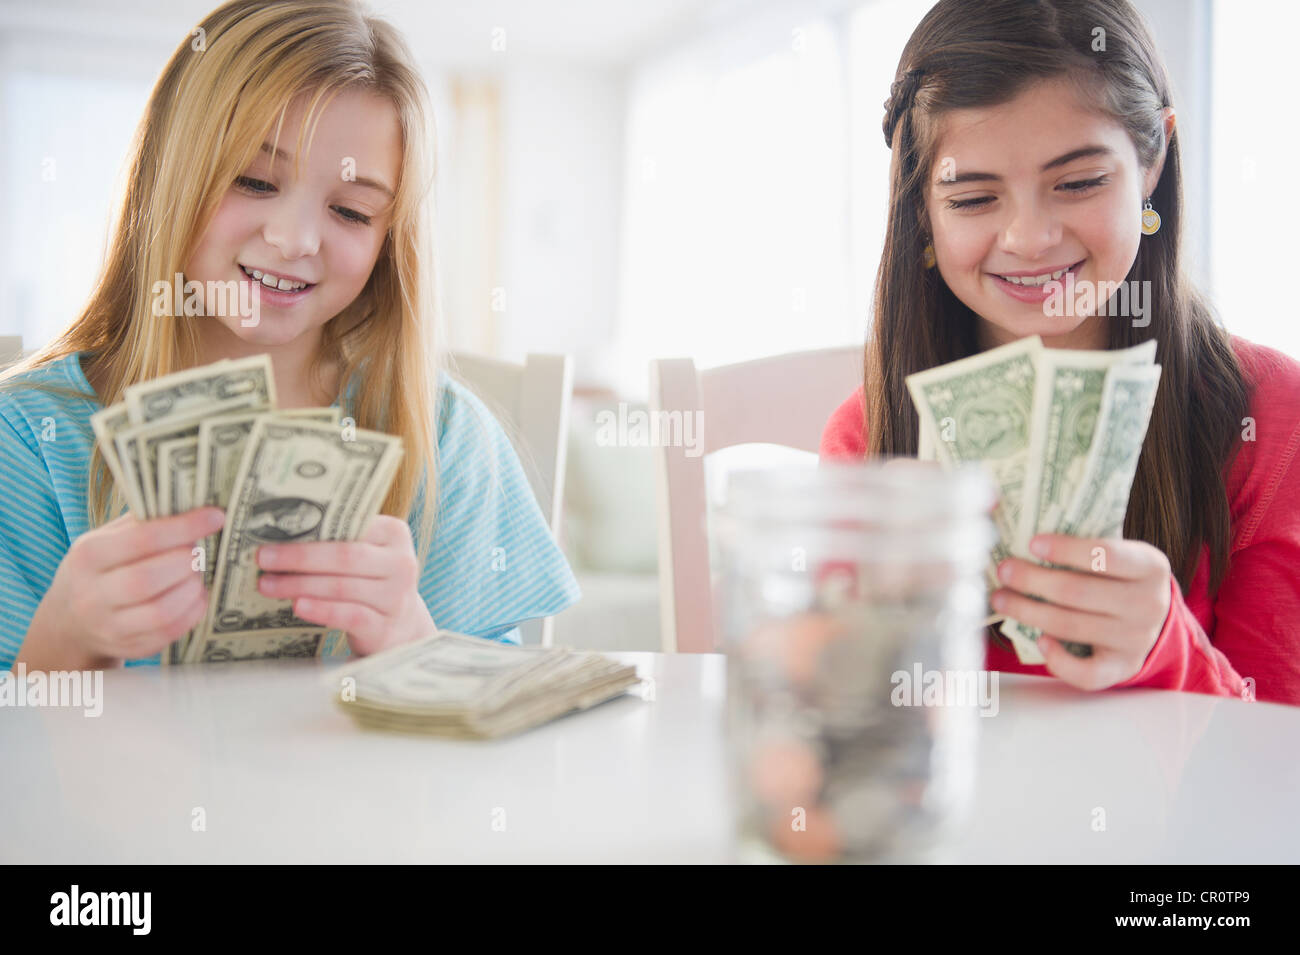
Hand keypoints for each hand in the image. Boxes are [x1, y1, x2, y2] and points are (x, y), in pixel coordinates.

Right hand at [24, 507, 224, 669]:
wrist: (70, 619)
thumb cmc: (101, 568)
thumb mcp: (107, 538)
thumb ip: (144, 522)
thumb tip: (193, 502)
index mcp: (88, 556)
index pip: (142, 539)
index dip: (184, 527)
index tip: (216, 517)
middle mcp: (93, 594)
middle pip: (148, 579)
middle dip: (187, 563)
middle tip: (199, 552)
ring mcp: (109, 626)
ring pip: (161, 611)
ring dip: (192, 589)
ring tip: (197, 575)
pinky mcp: (128, 647)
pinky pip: (169, 632)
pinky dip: (193, 612)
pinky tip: (195, 596)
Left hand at [255, 515, 433, 655]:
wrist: (402, 628)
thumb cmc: (371, 583)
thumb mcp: (366, 556)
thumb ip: (339, 541)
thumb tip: (280, 533)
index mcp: (394, 534)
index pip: (351, 526)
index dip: (310, 529)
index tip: (273, 532)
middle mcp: (402, 563)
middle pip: (345, 556)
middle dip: (299, 557)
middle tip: (263, 558)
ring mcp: (396, 598)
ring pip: (342, 587)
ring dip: (299, 584)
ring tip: (268, 585)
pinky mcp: (386, 628)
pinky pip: (349, 615)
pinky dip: (321, 610)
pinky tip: (297, 606)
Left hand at [991, 534, 1173, 690]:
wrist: (1154, 620)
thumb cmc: (1121, 578)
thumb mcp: (1120, 555)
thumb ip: (1086, 547)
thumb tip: (1026, 540)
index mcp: (1150, 566)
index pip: (1107, 555)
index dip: (1067, 549)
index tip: (1032, 543)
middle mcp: (1148, 604)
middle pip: (1079, 592)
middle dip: (1033, 580)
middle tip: (1004, 570)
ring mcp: (1137, 640)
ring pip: (1072, 627)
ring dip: (1028, 611)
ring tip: (1001, 598)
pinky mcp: (1122, 667)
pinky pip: (1087, 673)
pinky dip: (1060, 660)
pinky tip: (1039, 641)